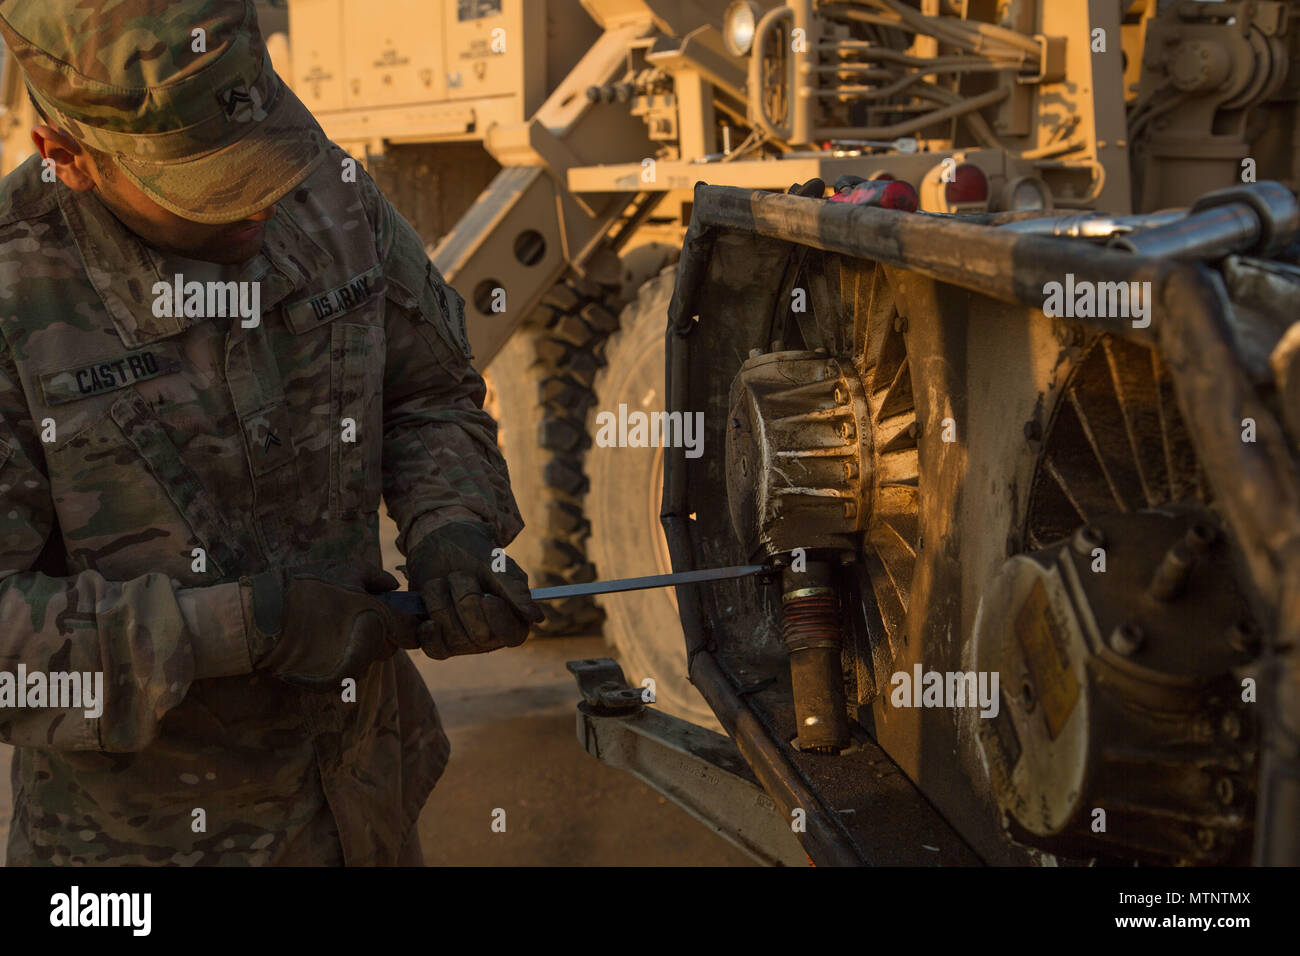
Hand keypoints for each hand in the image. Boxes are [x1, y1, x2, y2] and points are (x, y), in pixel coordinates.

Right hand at [246, 562, 422, 689]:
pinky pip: (346, 670)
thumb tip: (392, 585)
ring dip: (358, 646)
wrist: (265, 618)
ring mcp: (351, 668)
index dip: (410, 626)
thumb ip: (375, 577)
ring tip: (332, 628)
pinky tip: (319, 642)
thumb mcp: (345, 570)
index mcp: (378, 620)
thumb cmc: (307, 587)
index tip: (399, 619)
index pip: (412, 633)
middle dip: (380, 635)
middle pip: (389, 648)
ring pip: (366, 659)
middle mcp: (370, 648)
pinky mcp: (332, 681)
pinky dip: (338, 659)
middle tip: (357, 618)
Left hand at [405, 522, 543, 659]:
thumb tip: (536, 617)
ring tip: (439, 581)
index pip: (513, 635)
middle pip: (480, 635)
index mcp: (511, 618)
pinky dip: (427, 632)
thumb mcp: (495, 564)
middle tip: (459, 574)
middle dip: (465, 597)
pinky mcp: (437, 641)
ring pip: (452, 637)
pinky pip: (433, 650)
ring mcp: (462, 642)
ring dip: (440, 601)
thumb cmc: (474, 553)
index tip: (488, 599)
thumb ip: (515, 590)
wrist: (438, 543)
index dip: (500, 620)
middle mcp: (488, 636)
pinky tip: (426, 618)